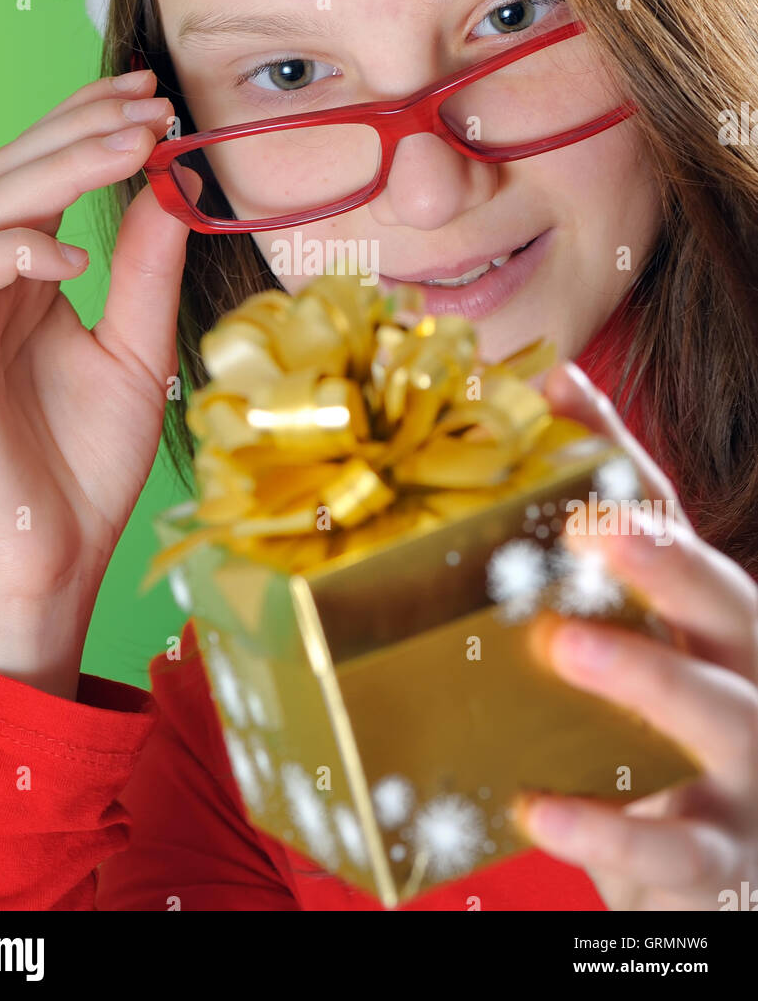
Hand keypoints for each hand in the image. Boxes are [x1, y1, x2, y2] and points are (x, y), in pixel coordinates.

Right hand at [0, 68, 200, 694]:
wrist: (51, 559)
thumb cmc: (87, 464)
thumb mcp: (137, 350)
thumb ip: (148, 270)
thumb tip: (176, 185)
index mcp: (25, 279)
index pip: (48, 177)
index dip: (93, 127)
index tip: (157, 100)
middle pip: (17, 173)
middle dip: (82, 126)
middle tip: (149, 103)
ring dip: (61, 166)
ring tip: (132, 146)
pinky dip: (15, 252)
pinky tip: (74, 255)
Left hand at [513, 361, 757, 910]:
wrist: (724, 863)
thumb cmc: (665, 736)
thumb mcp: (635, 645)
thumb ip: (579, 562)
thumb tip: (522, 422)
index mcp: (714, 612)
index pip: (669, 516)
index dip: (616, 453)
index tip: (560, 394)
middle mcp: (747, 671)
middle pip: (724, 599)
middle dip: (665, 560)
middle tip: (594, 527)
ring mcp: (749, 764)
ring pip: (715, 712)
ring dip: (646, 676)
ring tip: (565, 647)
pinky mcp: (723, 853)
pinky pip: (672, 845)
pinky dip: (606, 828)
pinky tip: (537, 807)